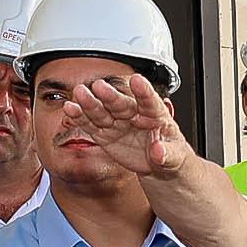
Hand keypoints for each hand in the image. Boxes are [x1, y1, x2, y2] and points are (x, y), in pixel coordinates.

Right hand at [66, 69, 191, 177]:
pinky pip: (91, 125)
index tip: (137, 81)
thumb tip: (159, 151)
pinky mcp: (105, 135)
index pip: (150, 101)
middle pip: (121, 103)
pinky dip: (80, 117)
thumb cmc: (170, 154)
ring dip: (90, 102)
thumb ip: (167, 154)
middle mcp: (134, 114)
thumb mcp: (176, 157)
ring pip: (103, 111)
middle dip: (110, 95)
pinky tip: (71, 108)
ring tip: (80, 93)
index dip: (144, 91)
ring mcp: (118, 123)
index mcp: (156, 114)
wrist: (158, 166)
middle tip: (99, 86)